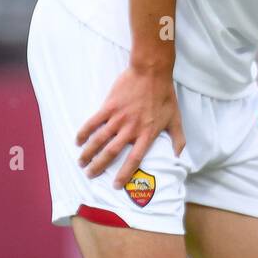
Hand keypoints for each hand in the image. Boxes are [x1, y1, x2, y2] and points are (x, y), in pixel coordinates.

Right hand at [75, 64, 185, 188]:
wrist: (152, 72)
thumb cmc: (165, 95)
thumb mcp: (175, 118)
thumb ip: (178, 138)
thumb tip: (179, 156)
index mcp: (147, 134)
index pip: (134, 159)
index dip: (124, 174)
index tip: (115, 185)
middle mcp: (131, 129)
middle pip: (111, 153)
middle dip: (99, 166)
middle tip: (90, 175)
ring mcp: (119, 118)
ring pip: (99, 140)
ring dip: (88, 153)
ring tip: (81, 162)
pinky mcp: (109, 106)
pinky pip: (93, 122)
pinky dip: (83, 132)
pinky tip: (78, 141)